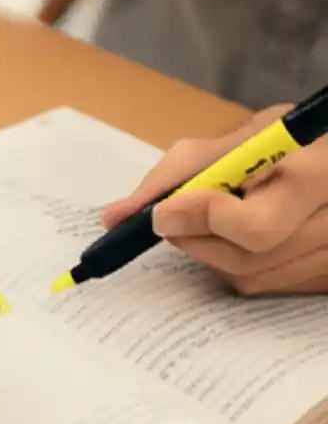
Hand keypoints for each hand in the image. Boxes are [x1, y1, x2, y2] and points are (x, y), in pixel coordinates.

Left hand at [102, 104, 327, 294]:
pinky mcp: (324, 277)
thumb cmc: (291, 141)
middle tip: (176, 216)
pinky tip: (242, 233)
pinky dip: (239, 262)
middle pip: (245, 260)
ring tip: (216, 217)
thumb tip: (116, 218)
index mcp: (320, 176)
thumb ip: (178, 173)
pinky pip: (267, 285)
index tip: (165, 210)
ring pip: (250, 278)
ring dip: (213, 251)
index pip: (255, 227)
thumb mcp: (243, 138)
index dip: (203, 221)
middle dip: (196, 239)